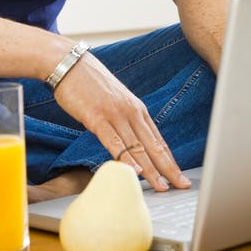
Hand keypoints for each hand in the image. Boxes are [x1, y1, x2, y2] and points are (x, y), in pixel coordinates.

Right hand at [53, 52, 190, 191]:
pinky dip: (126, 157)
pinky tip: (134, 170)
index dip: (170, 159)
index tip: (179, 175)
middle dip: (168, 168)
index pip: (158, 139)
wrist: (69, 63)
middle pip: (153, 145)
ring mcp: (115, 114)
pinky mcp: (96, 117)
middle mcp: (130, 111)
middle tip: (181, 185)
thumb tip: (130, 140)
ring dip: (151, 169)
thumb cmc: (89, 83)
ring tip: (162, 186)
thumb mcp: (114, 100)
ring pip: (137, 146)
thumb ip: (124, 119)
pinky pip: (114, 141)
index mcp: (136, 108)